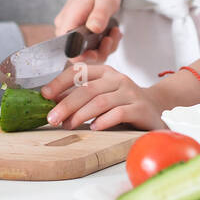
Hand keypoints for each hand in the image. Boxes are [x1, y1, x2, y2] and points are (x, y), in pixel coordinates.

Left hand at [39, 63, 166, 130]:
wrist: (155, 108)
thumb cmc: (122, 103)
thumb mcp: (101, 95)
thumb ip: (80, 96)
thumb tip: (51, 102)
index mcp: (105, 72)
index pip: (78, 71)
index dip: (59, 82)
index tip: (45, 95)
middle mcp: (118, 79)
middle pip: (87, 89)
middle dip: (66, 104)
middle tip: (52, 118)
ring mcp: (130, 93)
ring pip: (100, 101)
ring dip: (80, 115)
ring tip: (68, 125)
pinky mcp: (140, 109)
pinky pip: (118, 113)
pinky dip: (103, 121)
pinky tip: (94, 128)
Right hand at [53, 0, 122, 62]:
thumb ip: (100, 13)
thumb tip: (94, 28)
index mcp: (69, 19)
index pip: (68, 48)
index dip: (82, 56)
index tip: (98, 51)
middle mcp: (65, 28)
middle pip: (78, 54)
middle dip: (99, 52)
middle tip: (112, 37)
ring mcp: (71, 33)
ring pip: (86, 52)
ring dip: (104, 47)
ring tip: (114, 32)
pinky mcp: (78, 35)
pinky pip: (89, 47)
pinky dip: (103, 44)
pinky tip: (111, 33)